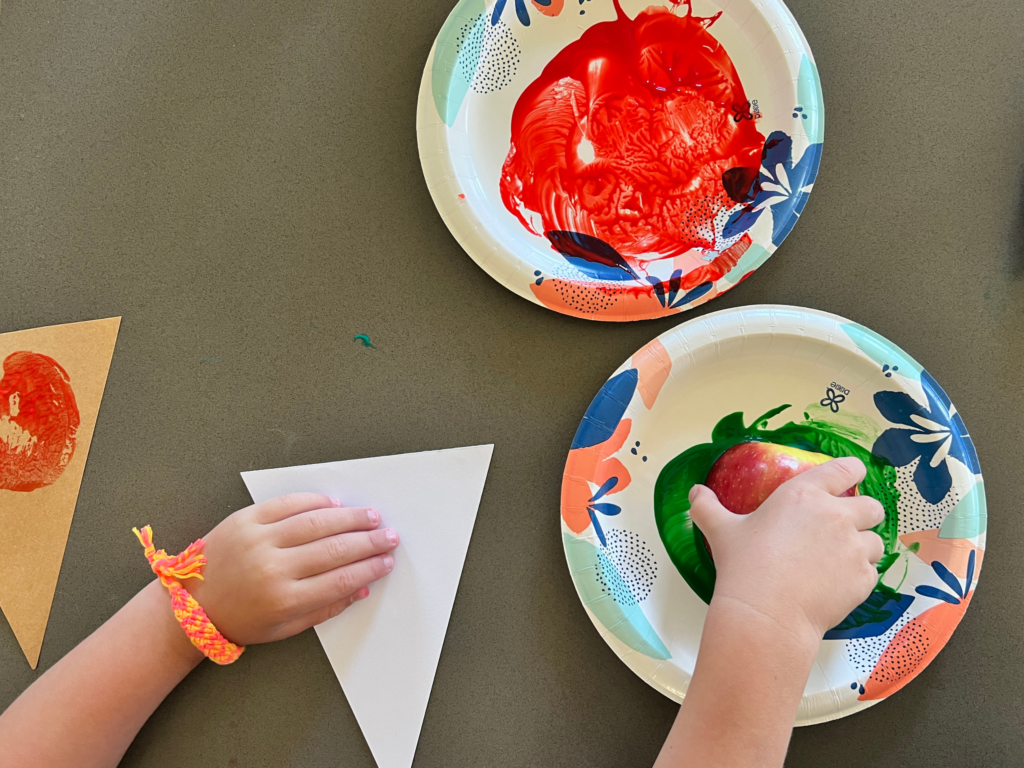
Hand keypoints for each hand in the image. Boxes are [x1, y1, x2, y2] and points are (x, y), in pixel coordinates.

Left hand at [184, 493, 398, 645]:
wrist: (190, 606)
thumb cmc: (239, 621)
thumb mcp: (284, 628)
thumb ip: (325, 607)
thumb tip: (361, 588)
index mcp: (284, 599)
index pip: (341, 579)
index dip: (370, 568)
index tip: (387, 561)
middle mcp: (273, 567)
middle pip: (335, 549)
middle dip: (368, 542)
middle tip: (389, 536)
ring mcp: (259, 540)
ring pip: (316, 522)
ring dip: (349, 518)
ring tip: (370, 517)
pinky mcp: (246, 519)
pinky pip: (288, 504)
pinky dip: (314, 502)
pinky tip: (334, 505)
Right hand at [689, 457, 883, 641]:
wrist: (766, 614)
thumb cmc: (744, 566)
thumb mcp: (722, 531)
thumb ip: (708, 507)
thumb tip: (695, 493)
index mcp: (804, 494)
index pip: (844, 469)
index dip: (854, 469)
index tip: (856, 471)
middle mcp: (836, 515)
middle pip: (872, 506)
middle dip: (865, 513)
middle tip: (848, 525)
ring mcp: (854, 548)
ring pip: (876, 541)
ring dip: (863, 547)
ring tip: (841, 559)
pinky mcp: (863, 579)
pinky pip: (871, 572)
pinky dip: (859, 576)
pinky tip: (837, 584)